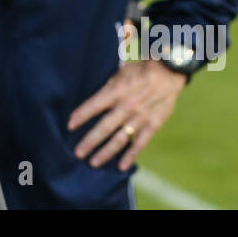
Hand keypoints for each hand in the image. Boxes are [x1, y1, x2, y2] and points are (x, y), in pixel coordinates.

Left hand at [68, 60, 186, 171]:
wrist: (169, 71)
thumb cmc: (140, 70)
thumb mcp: (120, 72)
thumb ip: (107, 86)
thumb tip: (90, 95)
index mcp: (117, 90)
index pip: (94, 105)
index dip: (81, 115)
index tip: (69, 126)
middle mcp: (127, 106)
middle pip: (105, 127)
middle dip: (90, 141)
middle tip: (78, 153)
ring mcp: (140, 117)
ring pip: (120, 138)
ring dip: (106, 152)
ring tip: (93, 162)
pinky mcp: (153, 124)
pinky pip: (140, 142)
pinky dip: (130, 155)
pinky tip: (121, 166)